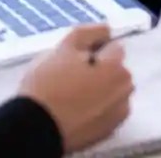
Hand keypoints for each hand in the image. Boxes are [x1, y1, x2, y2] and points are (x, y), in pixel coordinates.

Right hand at [18, 25, 134, 152]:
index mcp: (117, 68)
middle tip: (70, 77)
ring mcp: (118, 114)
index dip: (92, 50)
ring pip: (110, 91)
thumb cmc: (48, 86)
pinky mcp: (107, 131)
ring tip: (70, 95)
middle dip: (98, 70)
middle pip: (114, 70)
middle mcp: (124, 91)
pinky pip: (105, 111)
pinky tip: (75, 110)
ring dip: (98, 89)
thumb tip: (106, 29)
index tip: (74, 59)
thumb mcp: (63, 49)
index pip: (112, 48)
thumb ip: (88, 33)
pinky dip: (96, 108)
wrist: (35, 128)